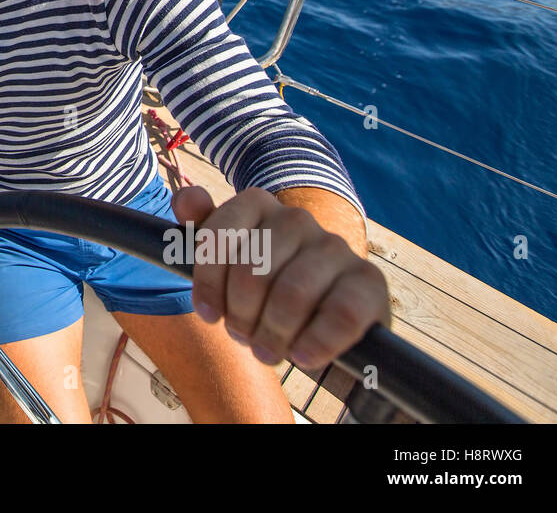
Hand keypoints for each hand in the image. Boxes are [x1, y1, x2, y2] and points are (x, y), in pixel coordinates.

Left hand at [171, 184, 390, 369]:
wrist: (324, 318)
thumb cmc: (264, 289)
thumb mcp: (226, 262)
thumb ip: (202, 230)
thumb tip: (186, 201)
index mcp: (257, 205)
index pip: (218, 236)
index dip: (209, 282)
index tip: (209, 313)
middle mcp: (297, 219)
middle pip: (252, 272)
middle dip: (241, 316)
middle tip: (243, 336)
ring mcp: (337, 248)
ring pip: (293, 294)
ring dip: (273, 335)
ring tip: (268, 350)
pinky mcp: (370, 282)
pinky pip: (340, 315)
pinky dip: (315, 343)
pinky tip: (303, 355)